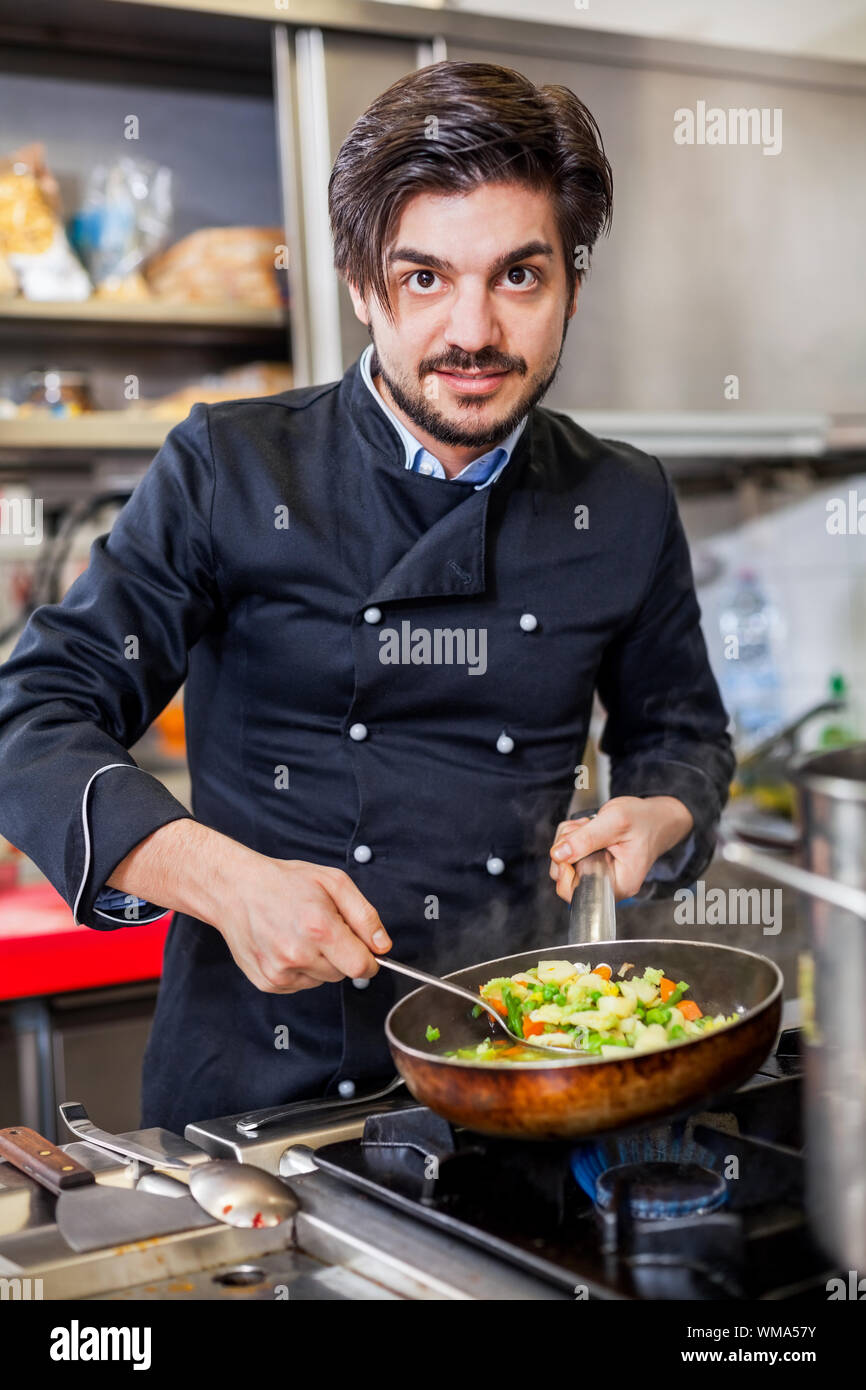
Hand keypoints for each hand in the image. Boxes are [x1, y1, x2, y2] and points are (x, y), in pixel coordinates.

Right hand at [212, 856, 390, 994]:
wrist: (235, 889)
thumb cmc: (284, 882)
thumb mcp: (334, 882)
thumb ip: (365, 916)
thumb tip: (382, 946)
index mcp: (319, 929)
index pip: (361, 967)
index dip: (369, 960)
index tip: (364, 950)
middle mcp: (298, 955)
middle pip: (342, 974)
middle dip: (341, 955)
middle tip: (322, 928)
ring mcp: (279, 972)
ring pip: (321, 980)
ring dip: (319, 962)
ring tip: (300, 933)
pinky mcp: (267, 982)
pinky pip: (300, 985)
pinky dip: (300, 969)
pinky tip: (286, 944)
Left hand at [549, 796, 693, 902]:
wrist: (655, 816)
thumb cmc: (644, 820)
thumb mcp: (616, 822)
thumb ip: (586, 838)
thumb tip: (558, 854)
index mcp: (619, 884)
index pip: (578, 895)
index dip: (564, 874)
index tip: (567, 851)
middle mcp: (608, 883)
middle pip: (565, 877)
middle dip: (565, 848)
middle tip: (581, 828)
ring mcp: (598, 873)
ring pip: (563, 862)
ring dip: (567, 839)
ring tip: (587, 825)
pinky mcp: (592, 862)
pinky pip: (568, 853)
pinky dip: (571, 836)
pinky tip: (586, 827)